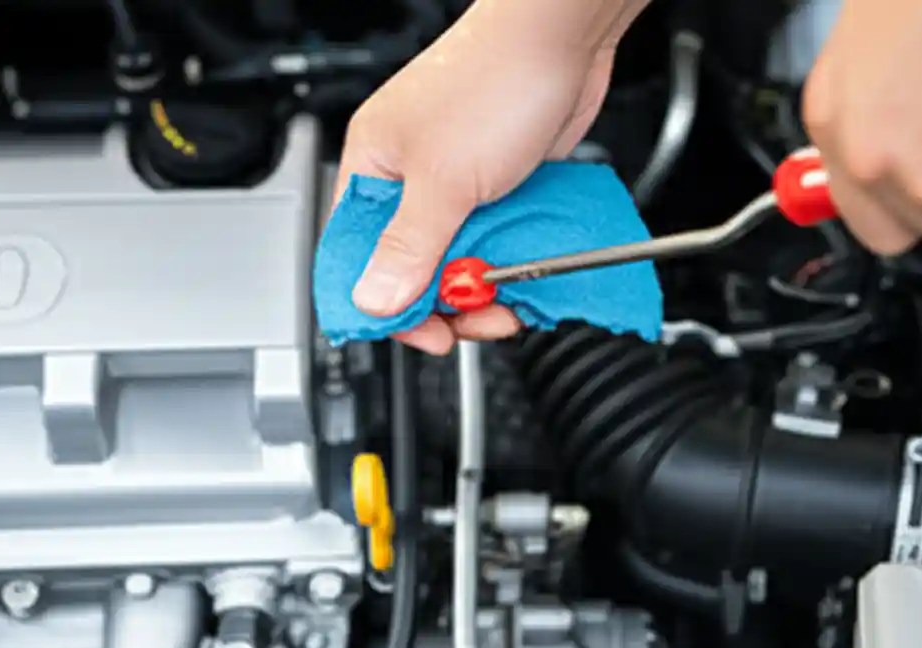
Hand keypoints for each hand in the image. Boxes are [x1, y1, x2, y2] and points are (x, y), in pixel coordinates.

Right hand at [336, 0, 646, 353]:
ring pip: (459, 258)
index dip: (383, 304)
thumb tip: (374, 299)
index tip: (419, 333)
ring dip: (483, 287)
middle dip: (445, 301)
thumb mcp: (445, 180)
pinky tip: (523, 273)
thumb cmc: (495, 79)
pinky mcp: (500, 184)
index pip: (356, 257)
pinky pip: (495, 240)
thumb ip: (410, 247)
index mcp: (373, 168)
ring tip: (507, 300)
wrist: (564, 39)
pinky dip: (509, 262)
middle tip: (475, 319)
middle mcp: (411, 177)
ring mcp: (457, 182)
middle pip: (413, 267)